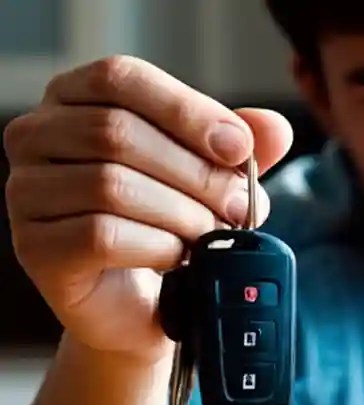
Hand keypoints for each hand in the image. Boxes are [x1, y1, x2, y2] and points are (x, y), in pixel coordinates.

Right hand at [3, 55, 292, 363]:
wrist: (147, 303)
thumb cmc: (170, 224)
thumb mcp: (212, 175)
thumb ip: (237, 144)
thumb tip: (273, 128)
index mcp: (75, 98)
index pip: (120, 78)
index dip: (186, 109)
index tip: (239, 148)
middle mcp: (37, 137)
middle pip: (117, 132)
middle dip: (196, 173)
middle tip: (240, 206)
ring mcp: (26, 193)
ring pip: (112, 186)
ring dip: (182, 214)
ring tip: (212, 234)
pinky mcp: (35, 247)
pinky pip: (101, 235)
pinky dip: (158, 247)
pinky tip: (179, 257)